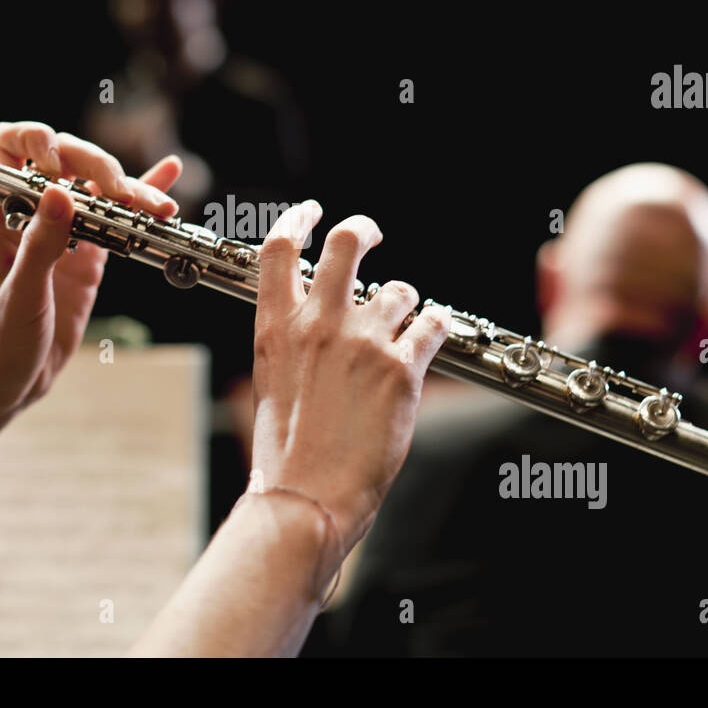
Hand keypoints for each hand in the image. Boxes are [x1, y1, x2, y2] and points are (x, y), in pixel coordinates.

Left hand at [0, 121, 182, 422]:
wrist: (8, 384)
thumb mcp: (19, 297)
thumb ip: (39, 245)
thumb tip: (60, 191)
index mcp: (0, 216)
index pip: (7, 150)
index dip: (32, 142)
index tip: (59, 167)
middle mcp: (32, 215)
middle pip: (66, 162)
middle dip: (97, 167)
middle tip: (121, 194)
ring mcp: (64, 233)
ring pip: (97, 188)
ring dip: (130, 189)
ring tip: (160, 207)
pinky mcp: (88, 255)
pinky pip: (117, 219)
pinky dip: (142, 197)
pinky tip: (168, 176)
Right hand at [249, 201, 451, 549]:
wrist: (307, 495)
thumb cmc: (286, 450)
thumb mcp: (271, 381)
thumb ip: (291, 341)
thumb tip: (313, 321)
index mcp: (277, 328)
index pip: (280, 249)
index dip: (298, 219)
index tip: (312, 211)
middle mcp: (320, 325)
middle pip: (347, 242)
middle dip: (364, 228)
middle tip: (372, 233)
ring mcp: (362, 343)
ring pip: (399, 290)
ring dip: (406, 303)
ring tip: (403, 327)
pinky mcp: (401, 369)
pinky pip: (432, 324)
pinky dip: (436, 326)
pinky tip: (434, 334)